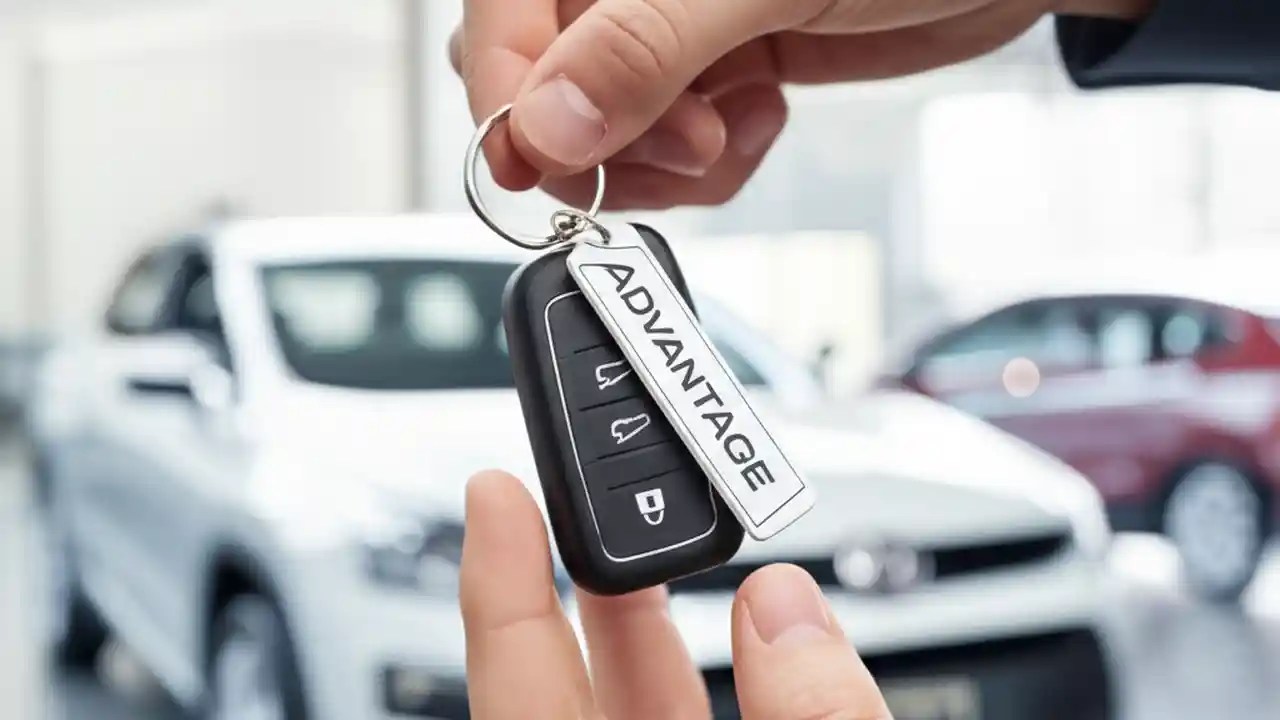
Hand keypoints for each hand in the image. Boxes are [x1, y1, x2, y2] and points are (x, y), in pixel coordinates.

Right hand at [451, 0, 1153, 209]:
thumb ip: (643, 51)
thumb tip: (544, 127)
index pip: (504, 20)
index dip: (511, 100)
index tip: (542, 167)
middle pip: (547, 86)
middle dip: (614, 138)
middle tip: (690, 140)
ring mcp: (670, 25)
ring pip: (609, 130)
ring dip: (669, 159)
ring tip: (736, 123)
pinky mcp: (714, 65)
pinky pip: (671, 144)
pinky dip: (711, 157)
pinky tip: (760, 112)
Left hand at [461, 470, 891, 719]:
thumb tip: (786, 609)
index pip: (520, 682)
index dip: (500, 579)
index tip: (493, 488)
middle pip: (573, 675)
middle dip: (594, 565)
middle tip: (609, 474)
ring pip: (637, 700)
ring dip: (657, 613)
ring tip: (678, 522)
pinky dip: (727, 670)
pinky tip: (754, 626)